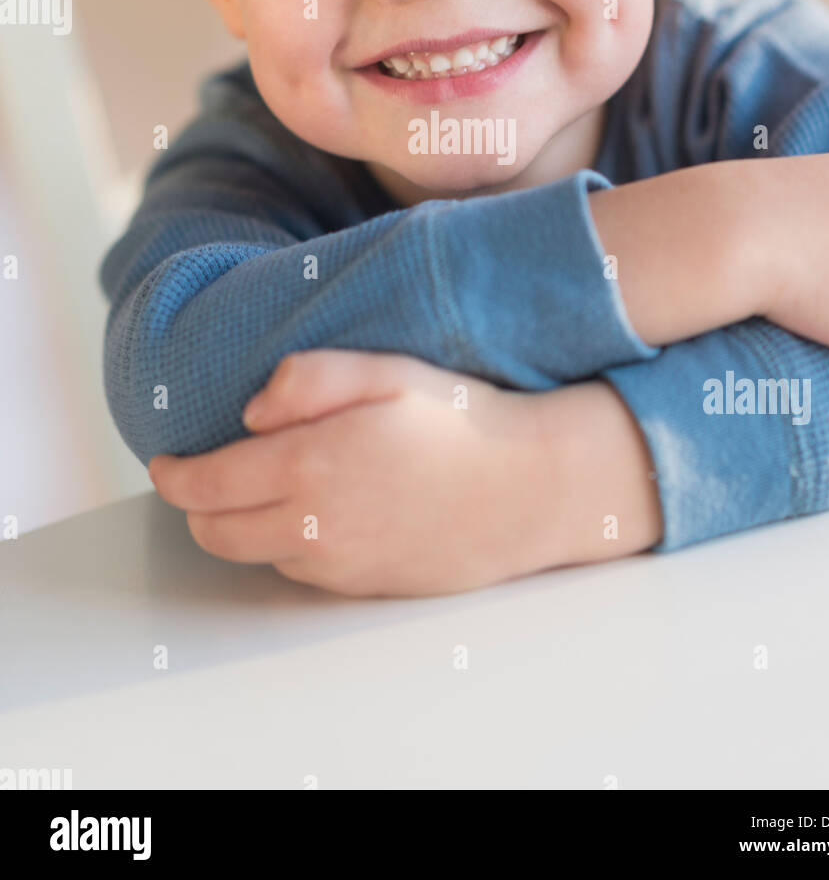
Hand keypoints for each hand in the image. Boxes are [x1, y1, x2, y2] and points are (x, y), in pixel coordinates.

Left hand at [148, 349, 559, 597]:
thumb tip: (249, 412)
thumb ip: (309, 379)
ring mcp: (339, 565)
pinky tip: (323, 510)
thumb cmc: (461, 420)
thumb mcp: (386, 372)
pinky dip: (290, 544)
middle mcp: (314, 527)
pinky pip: (302, 570)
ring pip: (256, 555)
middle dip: (198, 506)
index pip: (204, 486)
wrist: (529, 488)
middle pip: (215, 534)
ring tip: (274, 484)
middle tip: (208, 475)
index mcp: (309, 467)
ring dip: (246, 524)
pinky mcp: (364, 587)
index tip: (166, 461)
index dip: (173, 475)